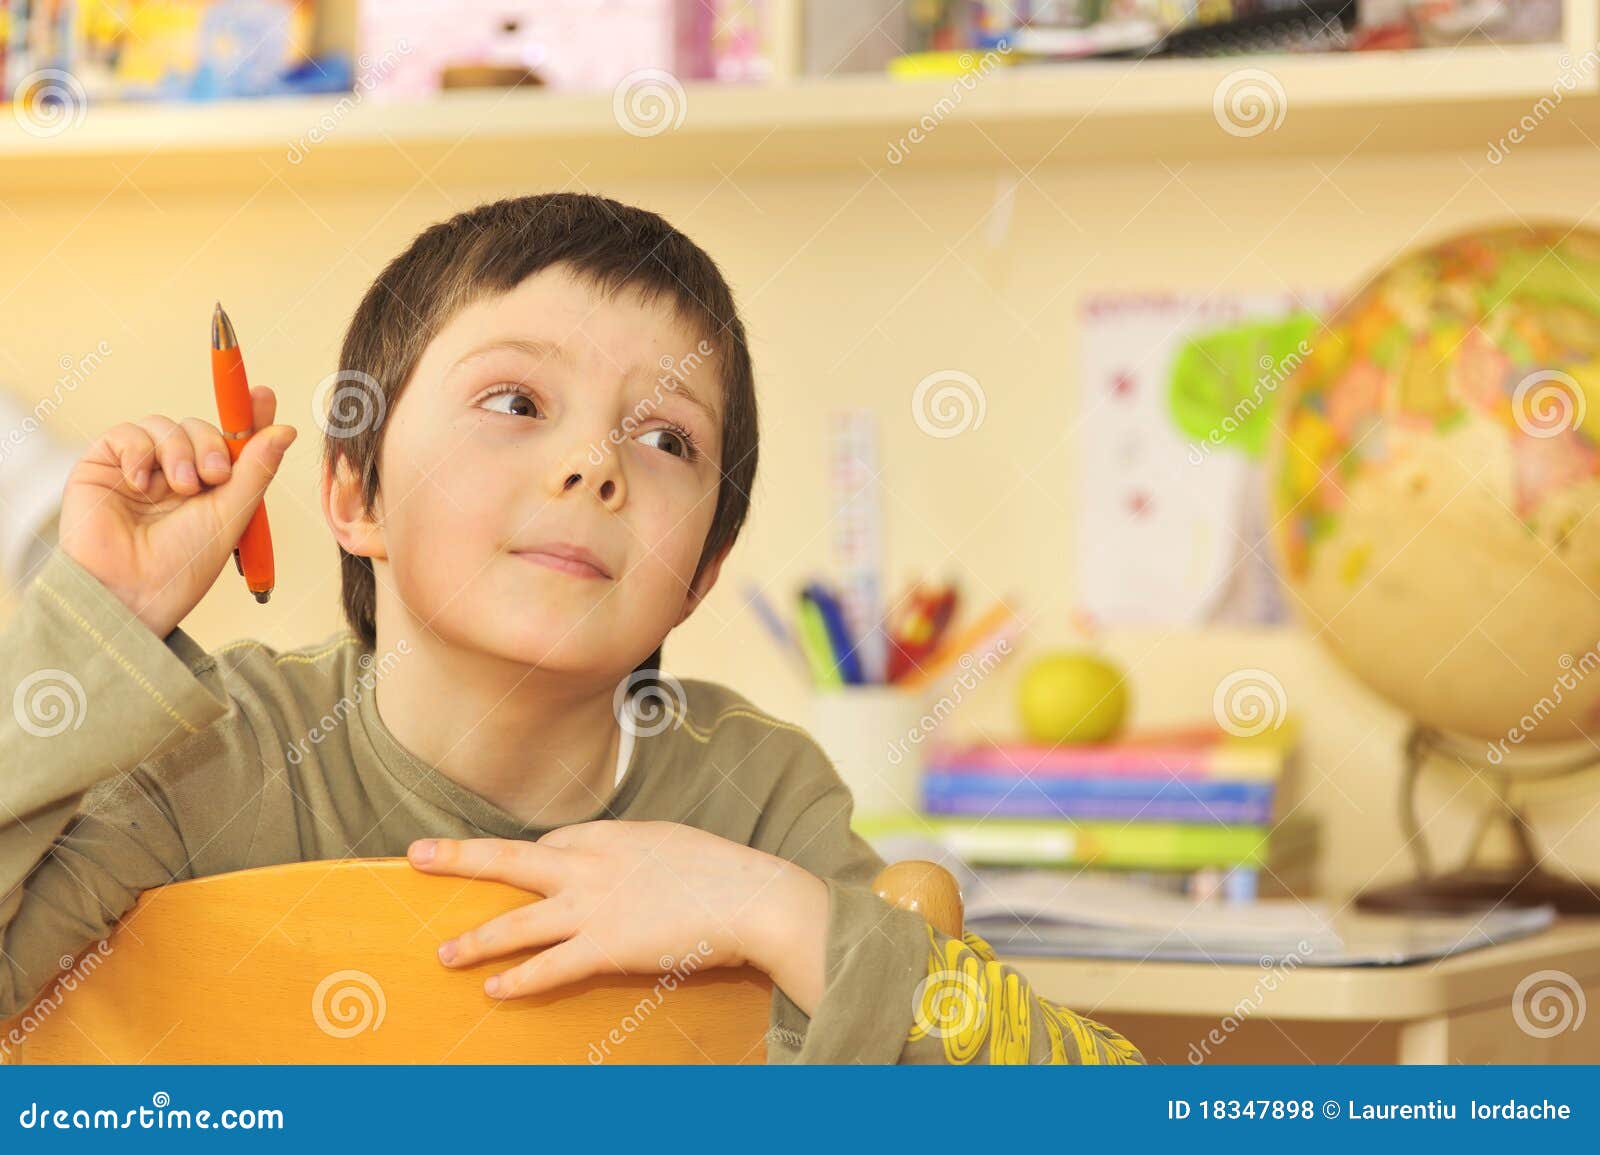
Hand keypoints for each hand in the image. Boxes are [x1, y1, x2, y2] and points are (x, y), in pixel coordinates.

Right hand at [58, 386, 296, 636]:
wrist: (129, 592)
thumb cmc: (181, 565)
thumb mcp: (231, 514)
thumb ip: (255, 469)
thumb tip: (285, 430)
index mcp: (210, 489)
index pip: (231, 442)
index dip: (248, 417)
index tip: (265, 396)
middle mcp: (176, 475)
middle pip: (200, 428)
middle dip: (212, 445)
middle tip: (215, 476)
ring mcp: (140, 469)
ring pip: (166, 426)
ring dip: (179, 451)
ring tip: (181, 487)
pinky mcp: (103, 465)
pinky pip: (127, 433)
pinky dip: (140, 452)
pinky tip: (141, 484)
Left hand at [408, 820, 828, 1010]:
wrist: (750, 898)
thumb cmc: (723, 871)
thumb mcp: (673, 842)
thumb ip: (639, 850)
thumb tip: (629, 864)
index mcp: (611, 834)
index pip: (554, 841)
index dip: (535, 859)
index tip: (524, 869)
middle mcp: (590, 864)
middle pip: (510, 859)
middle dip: (459, 858)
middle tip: (416, 854)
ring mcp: (593, 906)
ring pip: (517, 922)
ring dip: (476, 940)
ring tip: (444, 954)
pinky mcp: (605, 946)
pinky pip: (549, 967)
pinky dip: (518, 980)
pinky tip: (494, 991)